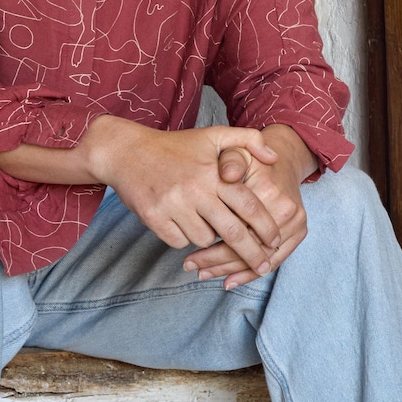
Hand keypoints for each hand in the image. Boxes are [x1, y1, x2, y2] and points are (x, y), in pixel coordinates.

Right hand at [81, 119, 308, 286]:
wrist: (126, 152)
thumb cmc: (175, 146)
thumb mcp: (213, 135)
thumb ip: (248, 140)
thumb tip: (275, 156)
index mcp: (214, 173)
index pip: (248, 206)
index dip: (266, 227)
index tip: (275, 241)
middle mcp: (195, 190)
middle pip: (232, 232)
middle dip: (252, 253)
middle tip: (264, 265)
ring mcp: (173, 205)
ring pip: (204, 240)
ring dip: (210, 238)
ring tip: (205, 222)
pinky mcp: (153, 218)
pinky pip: (179, 242)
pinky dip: (184, 238)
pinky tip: (181, 222)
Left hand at [183, 126, 315, 286]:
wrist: (283, 159)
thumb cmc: (252, 159)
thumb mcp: (237, 152)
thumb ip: (231, 160)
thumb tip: (227, 174)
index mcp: (270, 192)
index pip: (237, 228)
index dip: (211, 244)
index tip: (188, 255)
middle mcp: (287, 211)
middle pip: (249, 247)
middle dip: (218, 262)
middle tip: (193, 268)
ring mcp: (296, 223)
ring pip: (260, 257)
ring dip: (231, 269)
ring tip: (205, 275)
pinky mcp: (299, 232)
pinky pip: (275, 260)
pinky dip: (251, 273)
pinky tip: (230, 281)